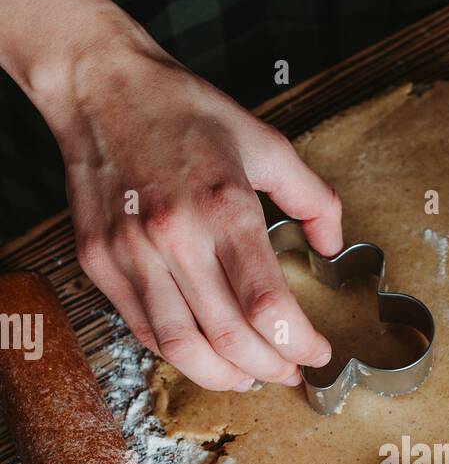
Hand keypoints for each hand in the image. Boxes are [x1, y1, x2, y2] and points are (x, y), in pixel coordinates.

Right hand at [50, 34, 337, 389]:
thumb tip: (334, 246)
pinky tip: (205, 350)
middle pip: (230, 338)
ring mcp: (131, 254)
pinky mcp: (99, 262)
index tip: (317, 352)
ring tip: (249, 375)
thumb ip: (312, 198)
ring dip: (224, 376)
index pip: (267, 306)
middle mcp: (175, 236)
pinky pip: (144, 329)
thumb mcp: (265, 142)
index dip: (299, 344)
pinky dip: (180, 352)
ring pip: (182, 348)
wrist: (100, 86)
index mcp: (224, 205)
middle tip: (290, 372)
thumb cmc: (183, 111)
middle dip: (270, 368)